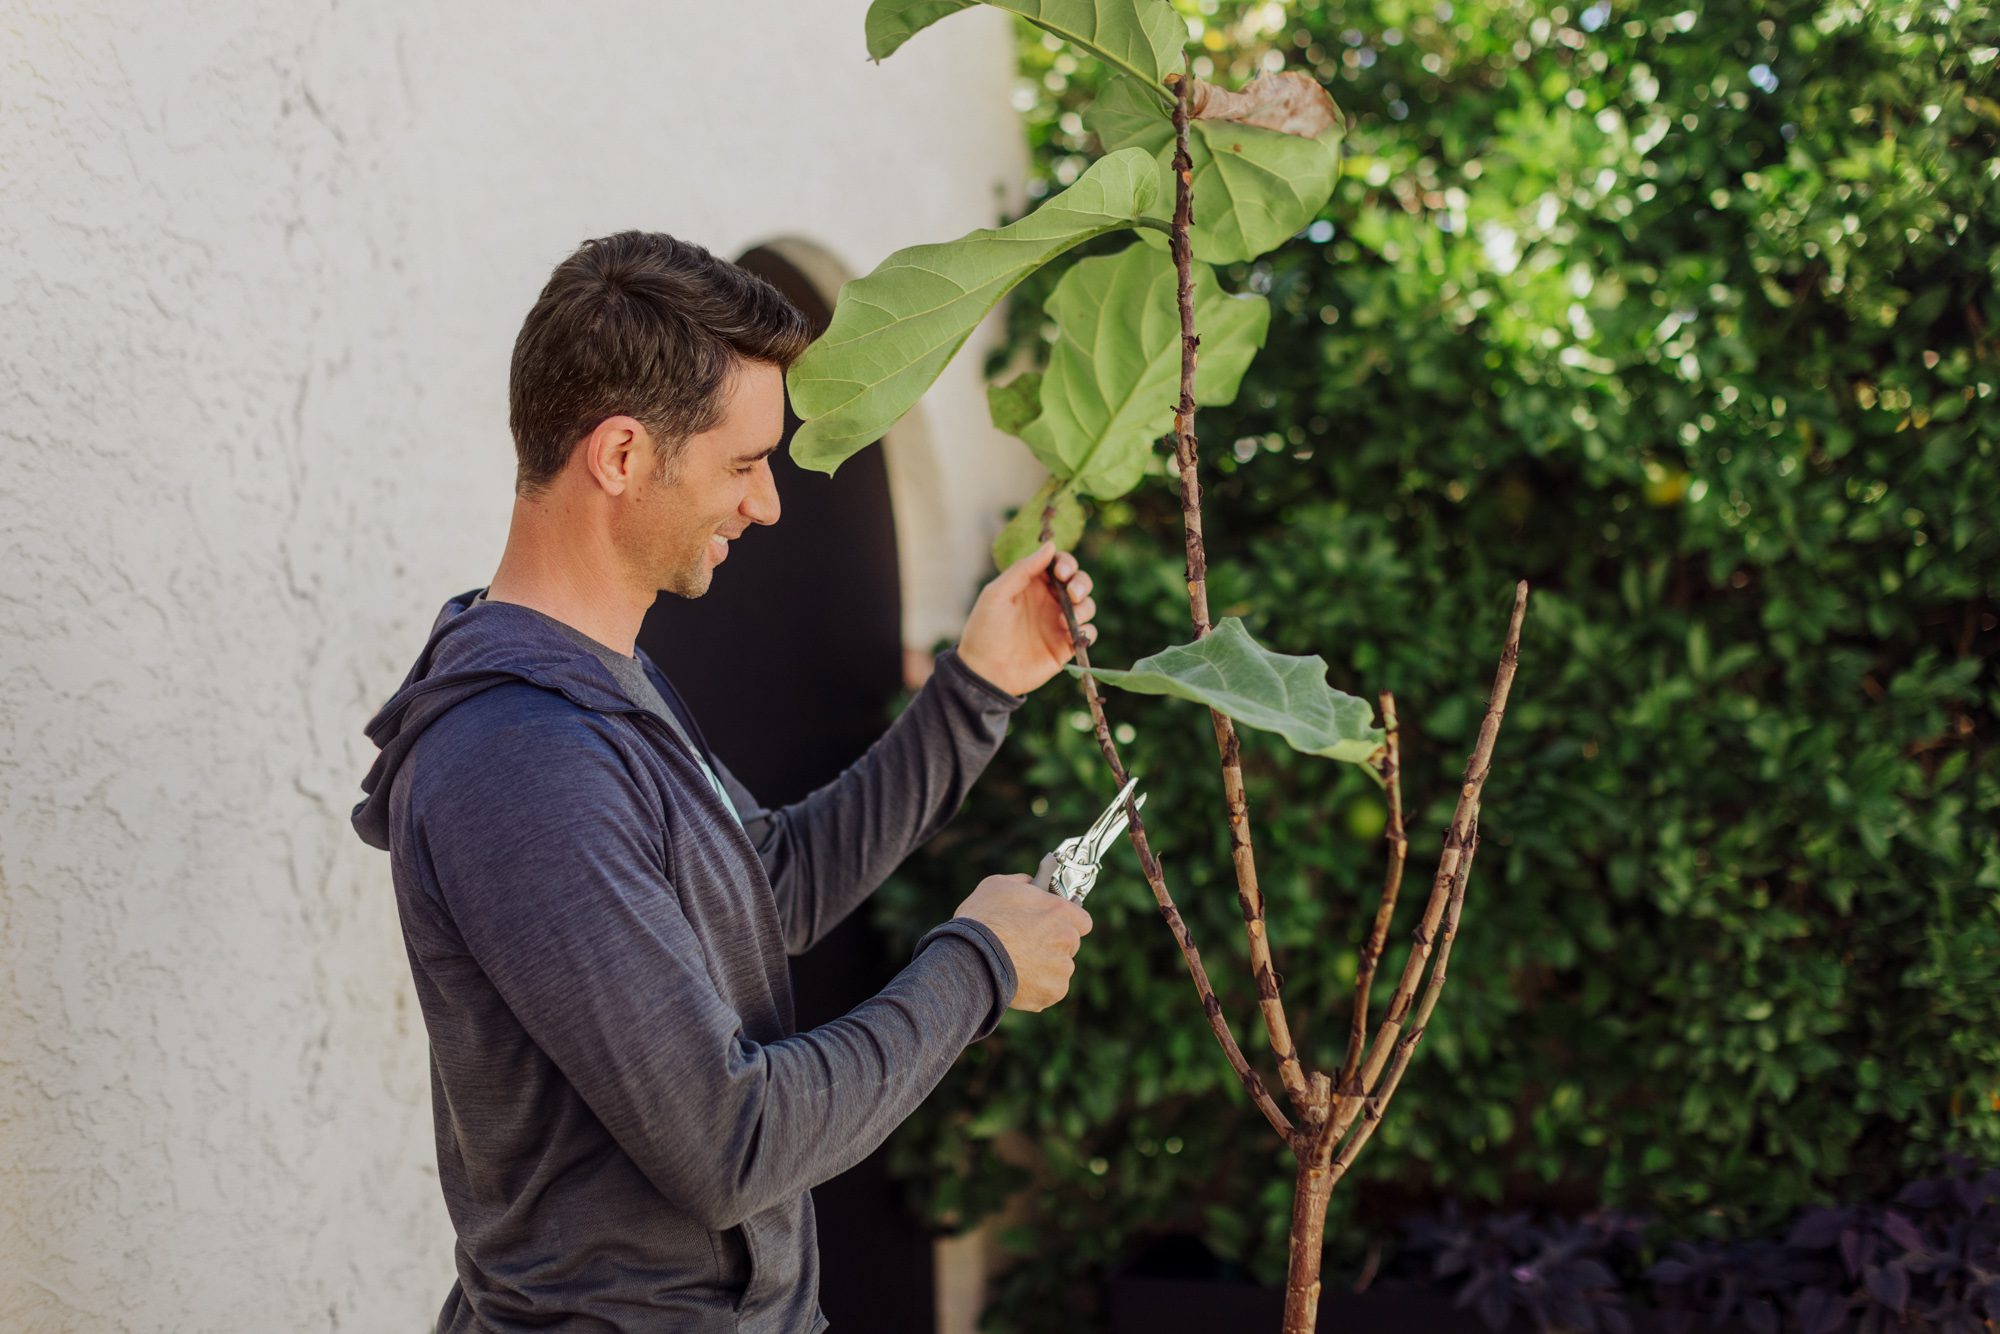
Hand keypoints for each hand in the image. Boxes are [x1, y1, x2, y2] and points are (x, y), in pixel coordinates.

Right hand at [954, 874, 1092, 1012]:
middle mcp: (1067, 938)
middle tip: (1027, 945)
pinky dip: (1038, 987)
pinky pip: (1050, 989)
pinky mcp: (1054, 991)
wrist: (969, 959)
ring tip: (1017, 964)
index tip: (1054, 925)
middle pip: (1069, 944)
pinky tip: (1017, 979)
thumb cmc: (981, 919)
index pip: (1082, 919)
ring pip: (1059, 967)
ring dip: (1045, 967)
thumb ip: (1024, 883)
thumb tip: (1033, 883)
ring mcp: (1062, 967)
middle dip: (1053, 944)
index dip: (1067, 922)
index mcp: (1059, 910)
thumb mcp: (998, 885)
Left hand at [956, 541, 1097, 696]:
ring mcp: (1058, 623)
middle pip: (1079, 582)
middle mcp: (1049, 601)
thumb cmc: (985, 630)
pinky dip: (1088, 629)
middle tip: (1072, 593)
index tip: (1061, 572)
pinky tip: (1072, 632)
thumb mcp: (997, 594)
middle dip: (1081, 583)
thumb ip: (1023, 569)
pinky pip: (1089, 633)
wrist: (985, 672)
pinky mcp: (1065, 646)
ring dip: (1085, 606)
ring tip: (1067, 618)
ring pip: (1087, 606)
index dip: (1066, 563)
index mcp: (1032, 585)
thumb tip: (1050, 546)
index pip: (1059, 565)